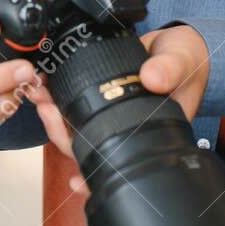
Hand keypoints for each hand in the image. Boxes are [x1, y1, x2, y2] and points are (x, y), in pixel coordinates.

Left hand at [40, 25, 212, 202]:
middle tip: (46, 108)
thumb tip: (153, 78)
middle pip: (87, 147)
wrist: (176, 45)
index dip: (96, 174)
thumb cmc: (185, 61)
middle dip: (60, 132)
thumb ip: (170, 69)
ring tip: (39, 93)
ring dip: (53, 115)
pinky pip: (72, 107)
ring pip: (74, 128)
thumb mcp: (182, 61)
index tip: (75, 180)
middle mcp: (125, 131)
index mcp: (147, 134)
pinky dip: (55, 98)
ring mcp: (109, 116)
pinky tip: (44, 85)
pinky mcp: (98, 97)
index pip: (118, 162)